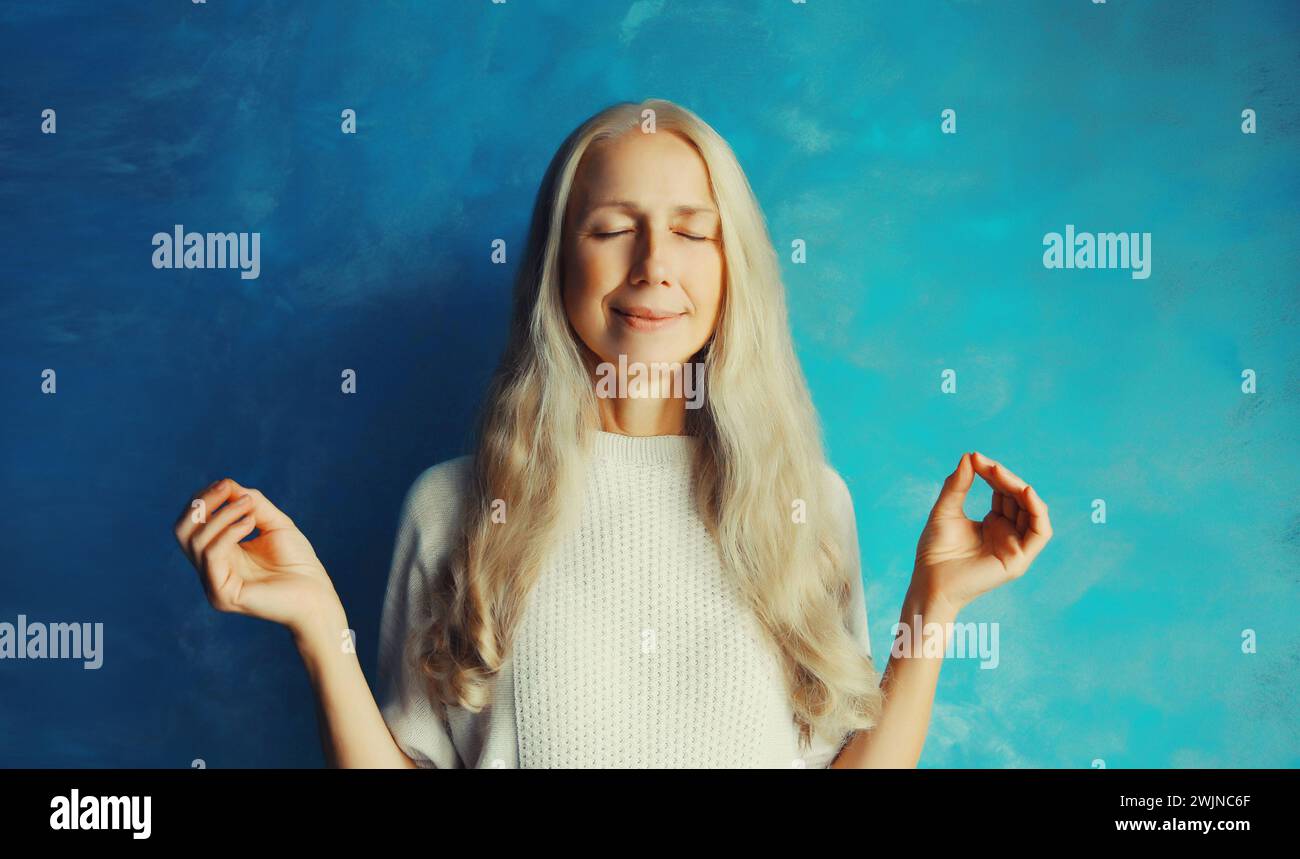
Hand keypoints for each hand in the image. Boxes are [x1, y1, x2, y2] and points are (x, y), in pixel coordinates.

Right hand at [172, 478, 342, 638]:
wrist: (317, 596)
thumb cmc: (298, 562)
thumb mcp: (274, 524)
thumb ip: (252, 504)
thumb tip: (227, 484)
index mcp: (219, 553)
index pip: (193, 523)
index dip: (203, 500)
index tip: (226, 484)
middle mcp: (210, 569)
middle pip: (182, 532)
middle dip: (201, 505)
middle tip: (226, 489)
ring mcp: (213, 584)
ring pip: (196, 542)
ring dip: (221, 516)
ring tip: (249, 508)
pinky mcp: (222, 594)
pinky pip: (212, 556)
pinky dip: (229, 533)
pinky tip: (250, 523)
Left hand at [909, 451, 1051, 616]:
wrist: (930, 582)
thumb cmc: (934, 551)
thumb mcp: (945, 511)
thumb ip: (958, 485)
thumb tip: (968, 456)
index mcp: (994, 523)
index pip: (1003, 491)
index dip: (993, 473)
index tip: (975, 458)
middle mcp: (1008, 533)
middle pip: (1018, 498)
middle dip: (1005, 477)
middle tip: (987, 464)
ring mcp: (1015, 546)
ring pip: (1032, 510)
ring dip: (1019, 488)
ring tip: (1000, 472)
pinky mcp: (1019, 560)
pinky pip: (1040, 533)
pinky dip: (1038, 511)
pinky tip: (1025, 491)